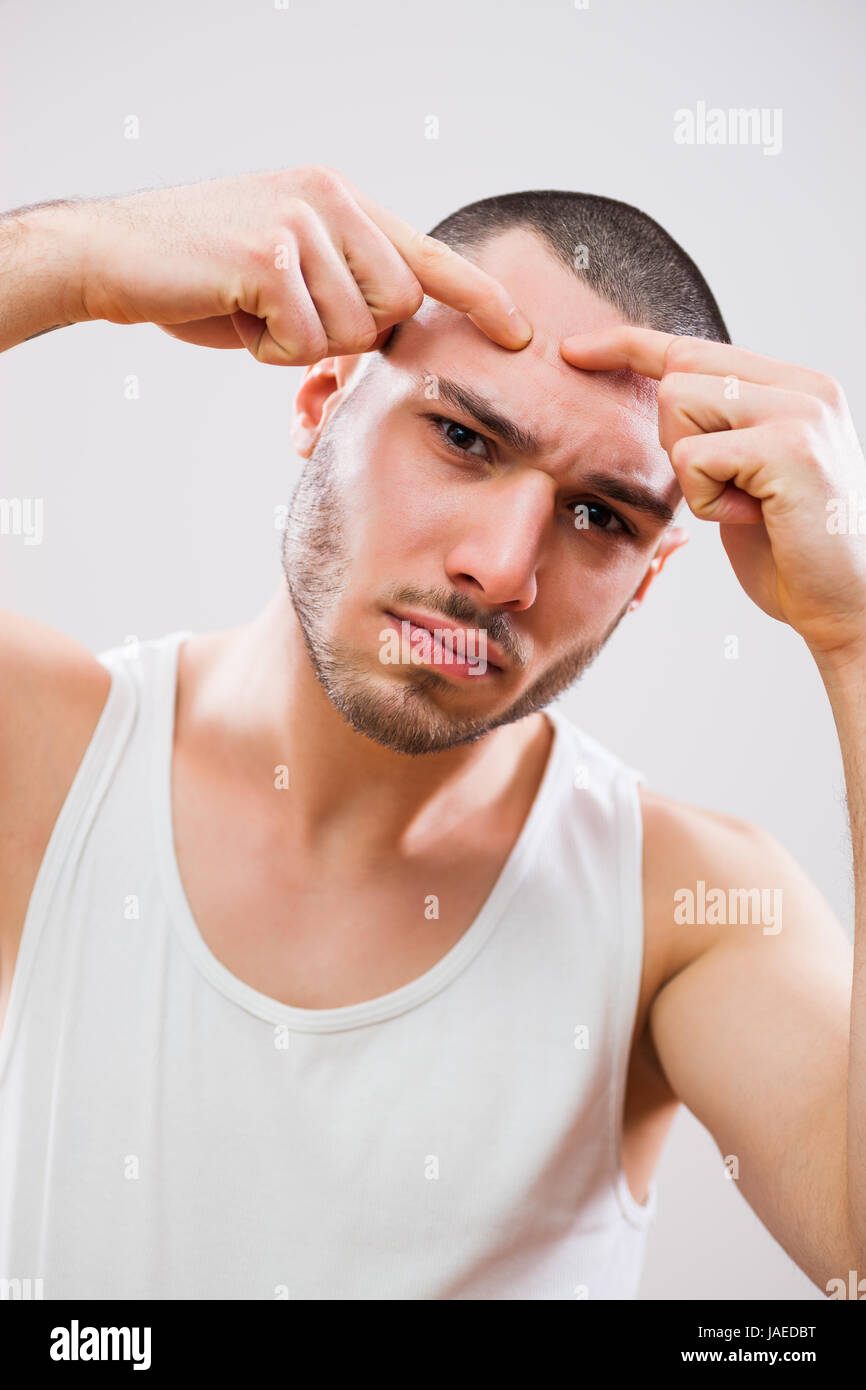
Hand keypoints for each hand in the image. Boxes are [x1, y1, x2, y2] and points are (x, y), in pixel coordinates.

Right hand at [66, 165, 532, 364]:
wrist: (115, 257)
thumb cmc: (200, 277)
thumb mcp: (284, 269)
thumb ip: (339, 283)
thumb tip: (387, 332)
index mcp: (338, 200)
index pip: (425, 253)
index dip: (478, 297)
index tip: (520, 332)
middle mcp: (329, 199)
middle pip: (398, 306)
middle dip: (352, 337)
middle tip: (288, 321)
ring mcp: (301, 221)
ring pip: (353, 330)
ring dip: (300, 344)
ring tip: (251, 311)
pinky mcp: (270, 254)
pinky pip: (305, 338)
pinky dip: (269, 349)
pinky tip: (233, 314)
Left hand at [560, 326, 865, 663]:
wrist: (845, 604)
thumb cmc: (789, 551)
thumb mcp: (748, 474)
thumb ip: (720, 428)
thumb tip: (664, 396)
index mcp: (794, 384)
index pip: (694, 346)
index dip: (627, 345)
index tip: (574, 350)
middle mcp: (804, 385)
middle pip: (678, 374)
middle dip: (675, 440)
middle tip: (724, 489)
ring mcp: (801, 410)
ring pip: (679, 403)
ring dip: (693, 472)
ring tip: (744, 503)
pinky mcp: (788, 447)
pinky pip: (694, 456)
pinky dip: (707, 500)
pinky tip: (752, 518)